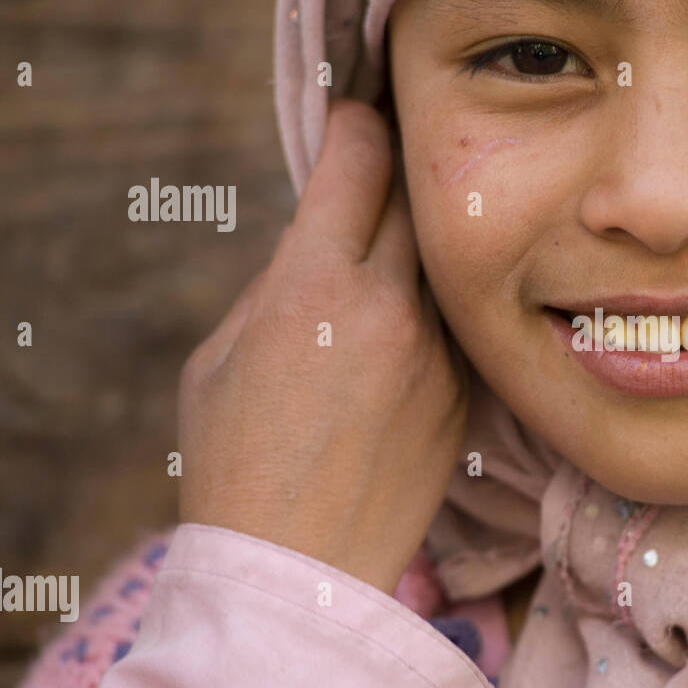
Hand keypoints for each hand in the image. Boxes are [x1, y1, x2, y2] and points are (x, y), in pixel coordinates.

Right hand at [177, 100, 468, 593]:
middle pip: (416, 200)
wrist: (300, 570)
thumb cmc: (235, 461)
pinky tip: (404, 339)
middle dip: (397, 179)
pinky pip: (456, 326)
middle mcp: (392, 308)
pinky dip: (435, 315)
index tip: (356, 117)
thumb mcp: (221, 355)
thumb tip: (323, 236)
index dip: (356, 126)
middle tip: (384, 172)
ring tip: (392, 265)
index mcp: (315, 286)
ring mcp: (440, 353)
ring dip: (421, 252)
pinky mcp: (466, 394)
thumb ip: (280, 282)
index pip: (358, 162)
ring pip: (443, 265)